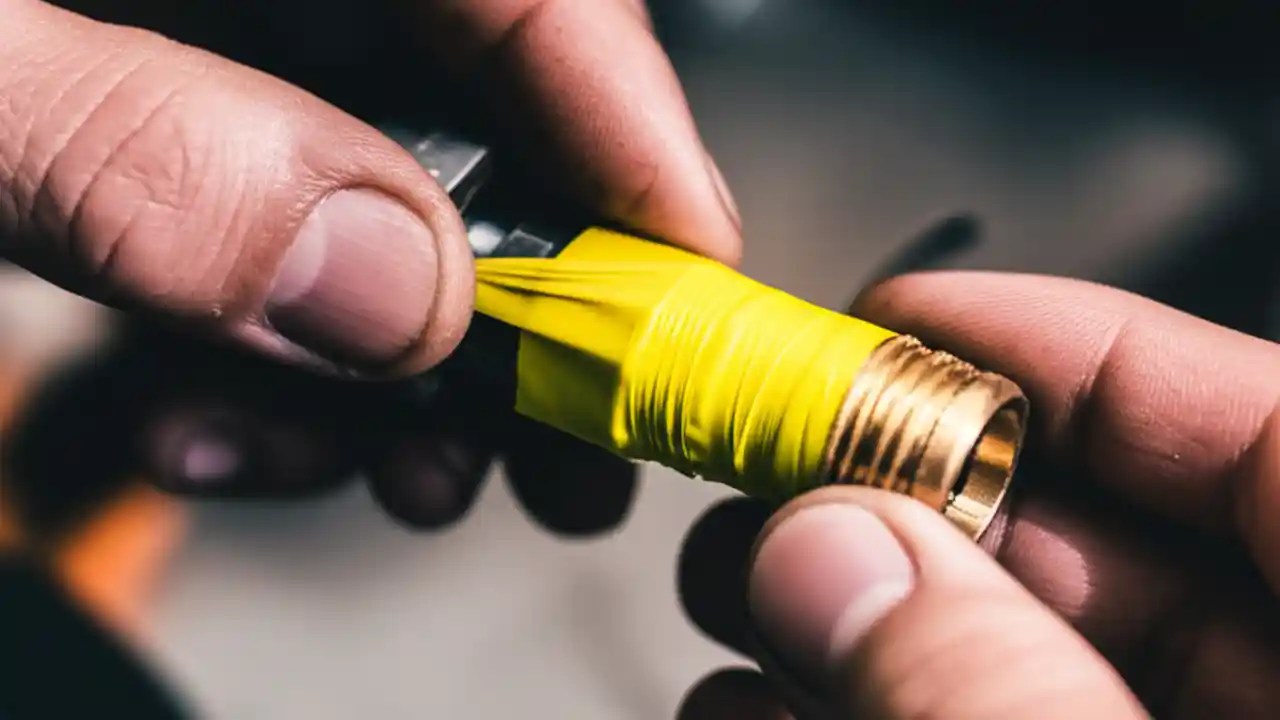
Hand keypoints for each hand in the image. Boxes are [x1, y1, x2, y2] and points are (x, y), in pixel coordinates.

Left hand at [0, 0, 739, 529]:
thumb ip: (141, 155)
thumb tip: (388, 289)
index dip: (629, 122)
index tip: (697, 274)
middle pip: (478, 122)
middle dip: (527, 304)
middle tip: (570, 448)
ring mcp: (216, 75)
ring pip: (389, 224)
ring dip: (403, 378)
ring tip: (396, 475)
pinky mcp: (170, 165)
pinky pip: (276, 273)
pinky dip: (275, 379)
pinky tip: (218, 433)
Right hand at [677, 272, 1279, 717]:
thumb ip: (999, 688)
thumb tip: (835, 556)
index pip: (1258, 426)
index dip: (1067, 349)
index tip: (894, 321)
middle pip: (1105, 544)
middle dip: (910, 498)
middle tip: (775, 474)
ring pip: (1020, 653)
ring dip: (856, 615)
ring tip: (734, 596)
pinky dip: (855, 717)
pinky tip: (761, 714)